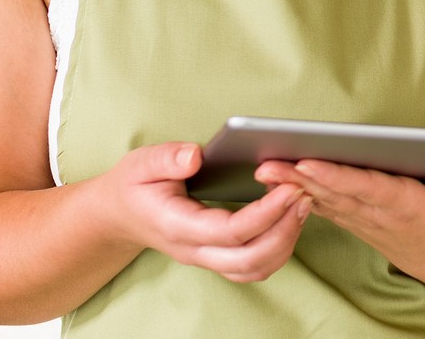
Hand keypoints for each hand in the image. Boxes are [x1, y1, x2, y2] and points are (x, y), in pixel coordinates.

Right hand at [98, 142, 312, 282]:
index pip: (229, 231)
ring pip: (255, 269)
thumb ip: (166, 159)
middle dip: (284, 229)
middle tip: (303, 194)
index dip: (264, 213)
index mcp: (176, 226)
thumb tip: (194, 156)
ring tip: (302, 203)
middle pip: (249, 259)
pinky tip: (290, 218)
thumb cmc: (134, 185)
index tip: (289, 187)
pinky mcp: (217, 258)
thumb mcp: (141, 163)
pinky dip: (278, 248)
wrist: (120, 214)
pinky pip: (254, 267)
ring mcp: (206, 259)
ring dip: (286, 241)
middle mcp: (194, 250)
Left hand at [254, 159, 424, 276]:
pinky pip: (319, 203)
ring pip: (322, 198)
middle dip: (301, 178)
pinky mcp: (352, 215)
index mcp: (408, 206)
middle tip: (269, 162)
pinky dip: (296, 191)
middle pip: (336, 193)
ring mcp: (362, 217)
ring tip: (262, 166)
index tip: (312, 164)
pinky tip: (272, 178)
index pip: (370, 189)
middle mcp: (378, 213)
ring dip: (291, 184)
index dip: (340, 177)